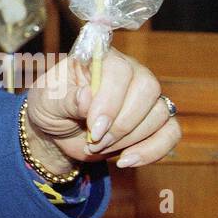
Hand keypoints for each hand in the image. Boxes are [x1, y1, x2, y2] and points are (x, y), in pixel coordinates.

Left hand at [25, 46, 180, 169]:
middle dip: (122, 123)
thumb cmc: (51, 107)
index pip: (120, 69)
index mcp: (101, 58)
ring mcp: (145, 97)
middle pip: (148, 88)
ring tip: (99, 146)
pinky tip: (126, 160)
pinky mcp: (155, 122)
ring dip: (130, 139)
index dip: (111, 100)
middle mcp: (129, 71)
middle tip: (95, 139)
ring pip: (160, 113)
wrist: (57, 131)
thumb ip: (66, 99)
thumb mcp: (47, 101)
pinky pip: (171, 133)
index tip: (94, 127)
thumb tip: (87, 97)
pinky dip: (152, 150)